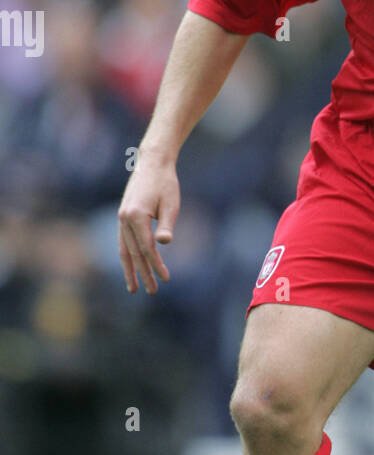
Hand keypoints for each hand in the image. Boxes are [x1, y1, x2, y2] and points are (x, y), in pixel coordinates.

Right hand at [118, 150, 179, 293]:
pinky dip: (126, 256)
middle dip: (143, 273)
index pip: (146, 248)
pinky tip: (130, 267)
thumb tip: (163, 243)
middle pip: (134, 253)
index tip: (165, 279)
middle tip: (152, 291)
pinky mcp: (122, 216)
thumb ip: (166, 224)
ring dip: (129, 270)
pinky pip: (122, 242)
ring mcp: (120, 218)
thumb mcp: (171, 203)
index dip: (156, 265)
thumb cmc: (165, 183)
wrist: (152, 162)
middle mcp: (124, 219)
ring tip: (133, 288)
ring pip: (124, 250)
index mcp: (136, 216)